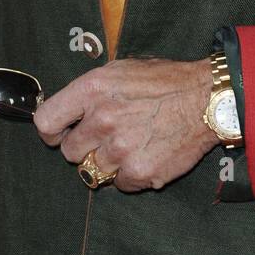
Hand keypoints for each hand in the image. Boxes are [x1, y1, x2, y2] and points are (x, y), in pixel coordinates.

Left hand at [33, 57, 219, 192]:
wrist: (208, 99)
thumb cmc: (166, 81)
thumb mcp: (121, 70)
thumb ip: (91, 91)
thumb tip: (68, 109)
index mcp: (92, 89)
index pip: (46, 121)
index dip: (52, 131)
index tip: (61, 133)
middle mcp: (102, 119)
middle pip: (70, 151)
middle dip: (85, 147)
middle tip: (107, 138)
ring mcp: (120, 149)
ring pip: (94, 170)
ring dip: (110, 161)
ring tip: (132, 144)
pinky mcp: (139, 172)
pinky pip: (120, 184)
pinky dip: (130, 175)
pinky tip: (146, 155)